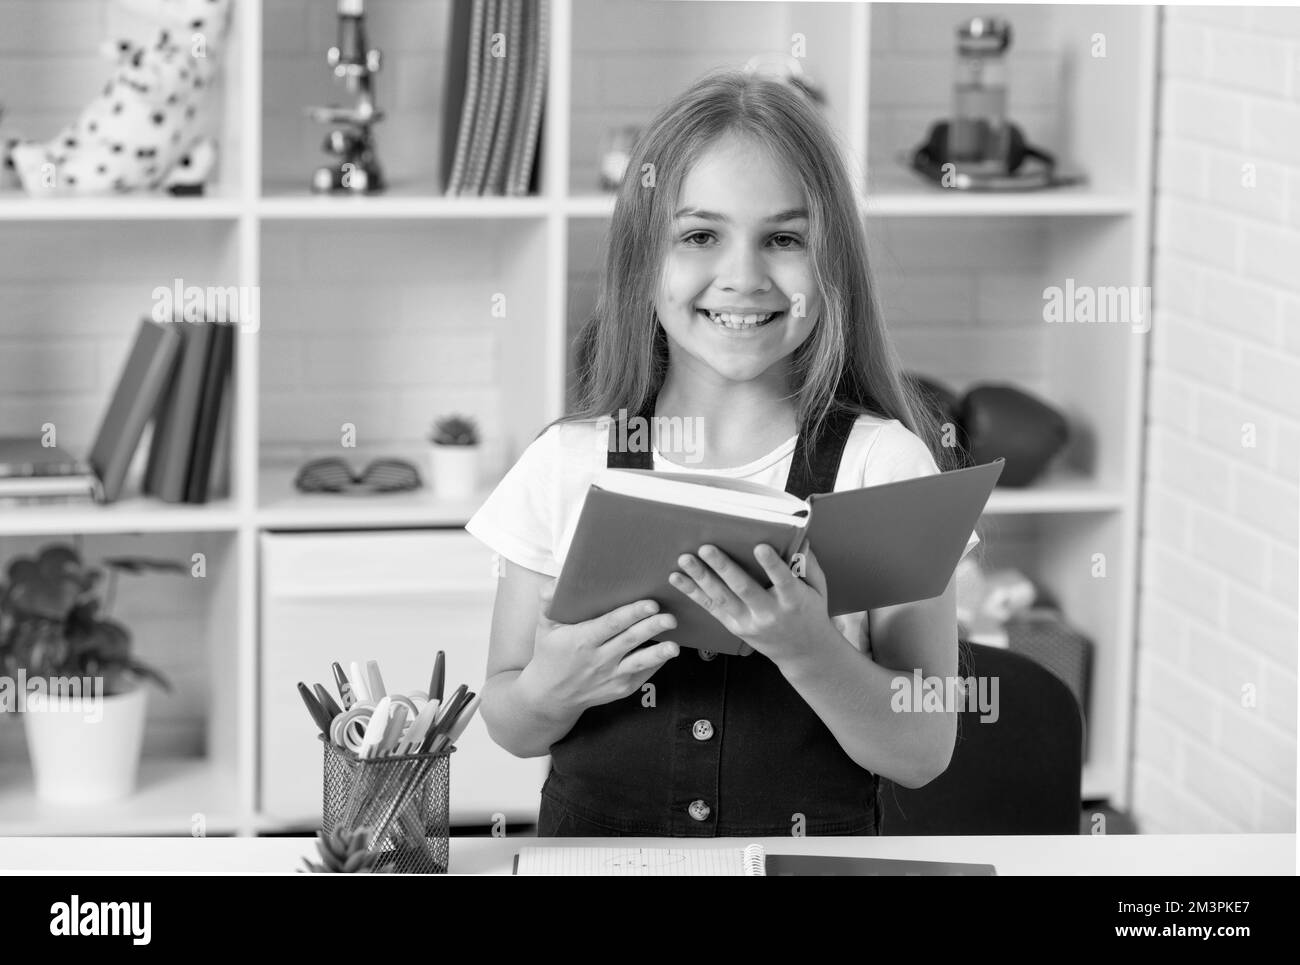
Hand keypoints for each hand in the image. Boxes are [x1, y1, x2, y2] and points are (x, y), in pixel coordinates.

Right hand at [522, 579, 680, 713]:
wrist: (550, 696)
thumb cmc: (550, 654)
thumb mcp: (544, 626)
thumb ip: (550, 600)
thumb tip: (561, 578)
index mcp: (582, 640)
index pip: (611, 624)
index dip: (632, 613)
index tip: (649, 603)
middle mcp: (598, 660)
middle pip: (630, 640)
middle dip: (651, 628)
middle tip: (670, 617)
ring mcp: (611, 677)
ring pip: (639, 662)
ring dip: (659, 653)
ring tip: (675, 645)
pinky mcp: (621, 689)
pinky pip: (642, 675)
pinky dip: (656, 664)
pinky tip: (668, 652)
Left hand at [668, 540, 836, 664]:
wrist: (803, 653)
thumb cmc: (811, 614)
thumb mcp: (818, 589)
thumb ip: (808, 564)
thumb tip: (799, 538)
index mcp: (793, 601)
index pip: (783, 581)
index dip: (772, 565)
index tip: (760, 547)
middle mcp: (769, 613)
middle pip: (744, 589)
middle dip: (724, 568)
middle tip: (706, 548)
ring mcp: (749, 622)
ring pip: (722, 598)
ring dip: (701, 578)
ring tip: (685, 560)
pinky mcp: (735, 627)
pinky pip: (712, 608)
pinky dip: (693, 592)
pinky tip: (678, 579)